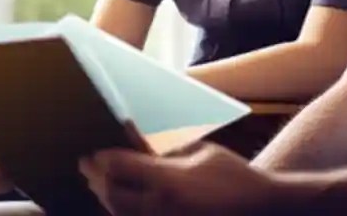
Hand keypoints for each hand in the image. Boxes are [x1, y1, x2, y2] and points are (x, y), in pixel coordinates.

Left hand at [80, 142, 282, 215]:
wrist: (261, 209)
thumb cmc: (233, 175)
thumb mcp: (199, 152)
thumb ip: (164, 148)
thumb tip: (133, 138)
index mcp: (169, 180)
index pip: (119, 167)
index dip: (100, 158)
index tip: (91, 152)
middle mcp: (161, 207)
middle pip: (112, 194)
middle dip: (96, 179)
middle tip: (86, 166)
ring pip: (119, 213)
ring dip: (105, 197)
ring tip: (98, 182)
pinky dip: (122, 212)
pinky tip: (119, 202)